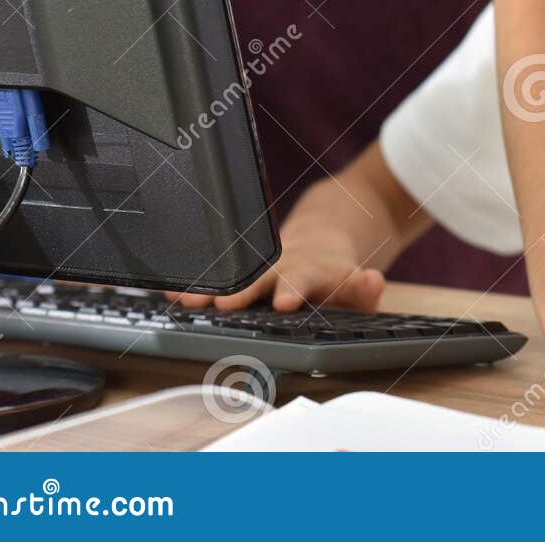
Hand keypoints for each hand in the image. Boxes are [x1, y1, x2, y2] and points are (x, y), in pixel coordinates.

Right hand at [165, 233, 386, 312]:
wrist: (320, 239)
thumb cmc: (334, 274)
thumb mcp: (356, 282)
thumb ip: (362, 288)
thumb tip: (374, 281)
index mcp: (311, 271)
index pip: (305, 280)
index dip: (295, 290)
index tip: (286, 301)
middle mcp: (282, 267)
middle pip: (262, 279)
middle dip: (244, 292)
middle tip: (226, 305)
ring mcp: (259, 271)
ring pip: (232, 279)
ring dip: (210, 290)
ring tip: (185, 300)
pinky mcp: (243, 274)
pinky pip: (218, 279)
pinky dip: (195, 286)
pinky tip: (170, 293)